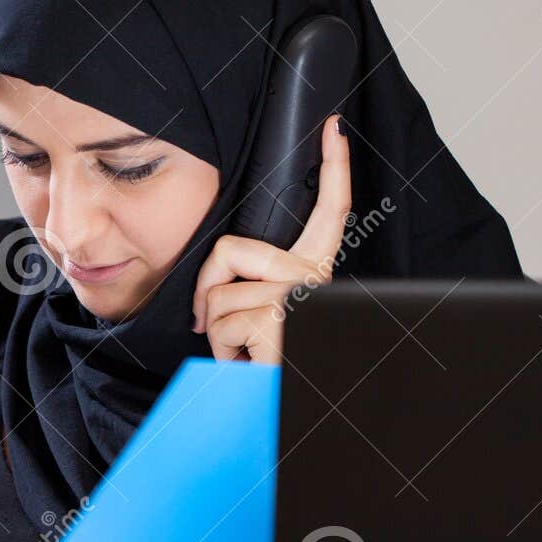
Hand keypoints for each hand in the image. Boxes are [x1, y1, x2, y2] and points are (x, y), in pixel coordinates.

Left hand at [192, 115, 351, 363]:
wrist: (282, 415)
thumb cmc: (275, 373)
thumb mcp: (265, 325)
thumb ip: (252, 294)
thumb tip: (210, 303)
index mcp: (314, 275)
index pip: (329, 212)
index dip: (334, 167)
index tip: (333, 127)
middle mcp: (314, 279)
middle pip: (230, 248)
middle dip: (206, 287)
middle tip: (212, 325)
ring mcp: (298, 295)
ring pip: (218, 296)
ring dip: (217, 337)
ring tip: (247, 359)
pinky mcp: (279, 316)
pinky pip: (220, 324)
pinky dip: (222, 354)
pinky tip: (250, 369)